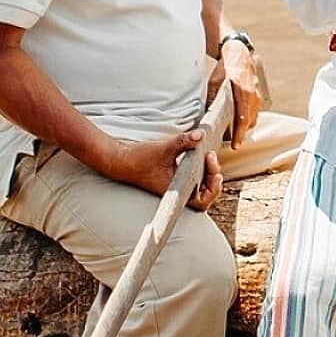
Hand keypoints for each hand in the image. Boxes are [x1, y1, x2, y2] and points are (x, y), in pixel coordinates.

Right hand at [97, 130, 222, 208]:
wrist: (120, 160)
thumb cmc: (140, 159)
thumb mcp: (164, 149)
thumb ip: (184, 141)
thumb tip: (201, 134)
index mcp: (177, 193)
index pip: (203, 201)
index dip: (213, 189)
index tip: (214, 171)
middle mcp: (177, 193)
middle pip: (205, 194)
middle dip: (213, 176)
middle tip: (211, 156)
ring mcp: (175, 187)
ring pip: (200, 186)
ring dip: (207, 173)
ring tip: (209, 156)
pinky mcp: (172, 179)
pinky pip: (192, 179)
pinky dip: (200, 170)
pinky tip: (201, 155)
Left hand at [209, 40, 262, 147]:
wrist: (239, 53)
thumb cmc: (225, 68)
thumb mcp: (214, 82)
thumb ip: (213, 99)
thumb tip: (207, 117)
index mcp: (242, 92)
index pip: (242, 118)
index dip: (239, 133)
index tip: (236, 145)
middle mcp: (252, 95)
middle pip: (249, 121)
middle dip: (242, 134)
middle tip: (233, 144)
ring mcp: (257, 95)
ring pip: (253, 118)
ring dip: (245, 127)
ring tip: (235, 134)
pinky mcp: (258, 96)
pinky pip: (255, 112)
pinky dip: (249, 119)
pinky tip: (240, 122)